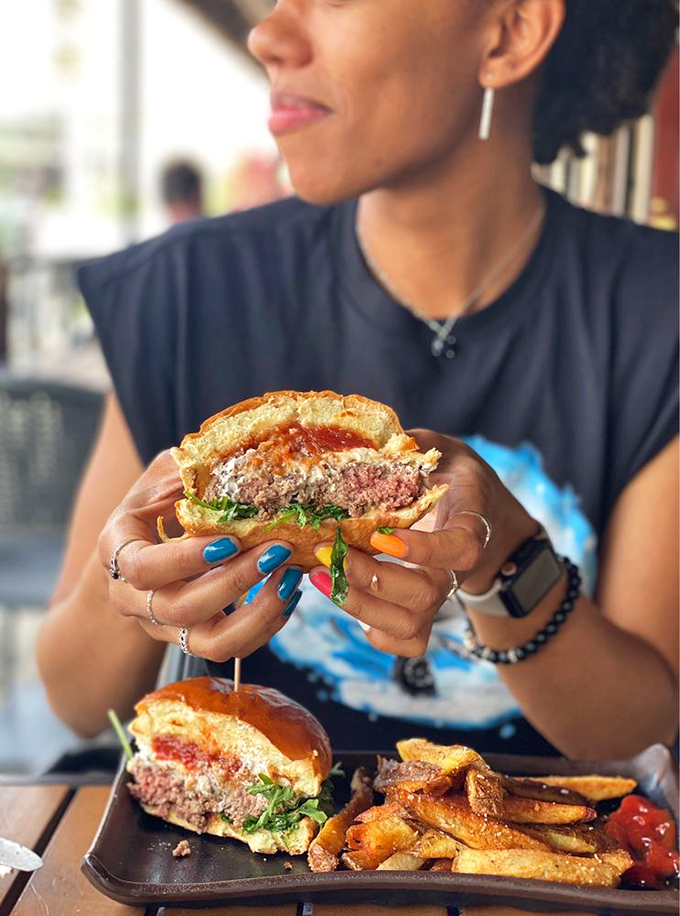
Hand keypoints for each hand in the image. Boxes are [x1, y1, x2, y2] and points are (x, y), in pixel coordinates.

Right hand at [97, 451, 302, 661]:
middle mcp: (135, 598)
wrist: (143, 549)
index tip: (230, 540)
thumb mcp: (161, 478)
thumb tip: (226, 458)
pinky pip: (231, 648)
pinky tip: (289, 595)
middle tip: (277, 551)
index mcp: (118, 552)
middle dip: (235, 582)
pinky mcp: (193, 638)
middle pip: (180, 608)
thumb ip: (184, 471)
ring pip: (209, 642)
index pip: (142, 569)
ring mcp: (164, 624)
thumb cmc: (156, 504)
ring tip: (290, 579)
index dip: (186, 560)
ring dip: (256, 614)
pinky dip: (266, 626)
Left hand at [308, 430, 537, 656]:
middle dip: (372, 579)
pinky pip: (404, 642)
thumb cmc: (453, 476)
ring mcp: (438, 595)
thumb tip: (371, 438)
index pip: (460, 549)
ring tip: (320, 576)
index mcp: (470, 525)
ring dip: (361, 606)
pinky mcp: (421, 611)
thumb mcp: (442, 450)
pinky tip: (342, 596)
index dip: (424, 550)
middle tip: (329, 552)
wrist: (478, 512)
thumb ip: (413, 445)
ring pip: (411, 626)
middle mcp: (456, 570)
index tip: (383, 535)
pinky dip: (372, 631)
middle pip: (427, 596)